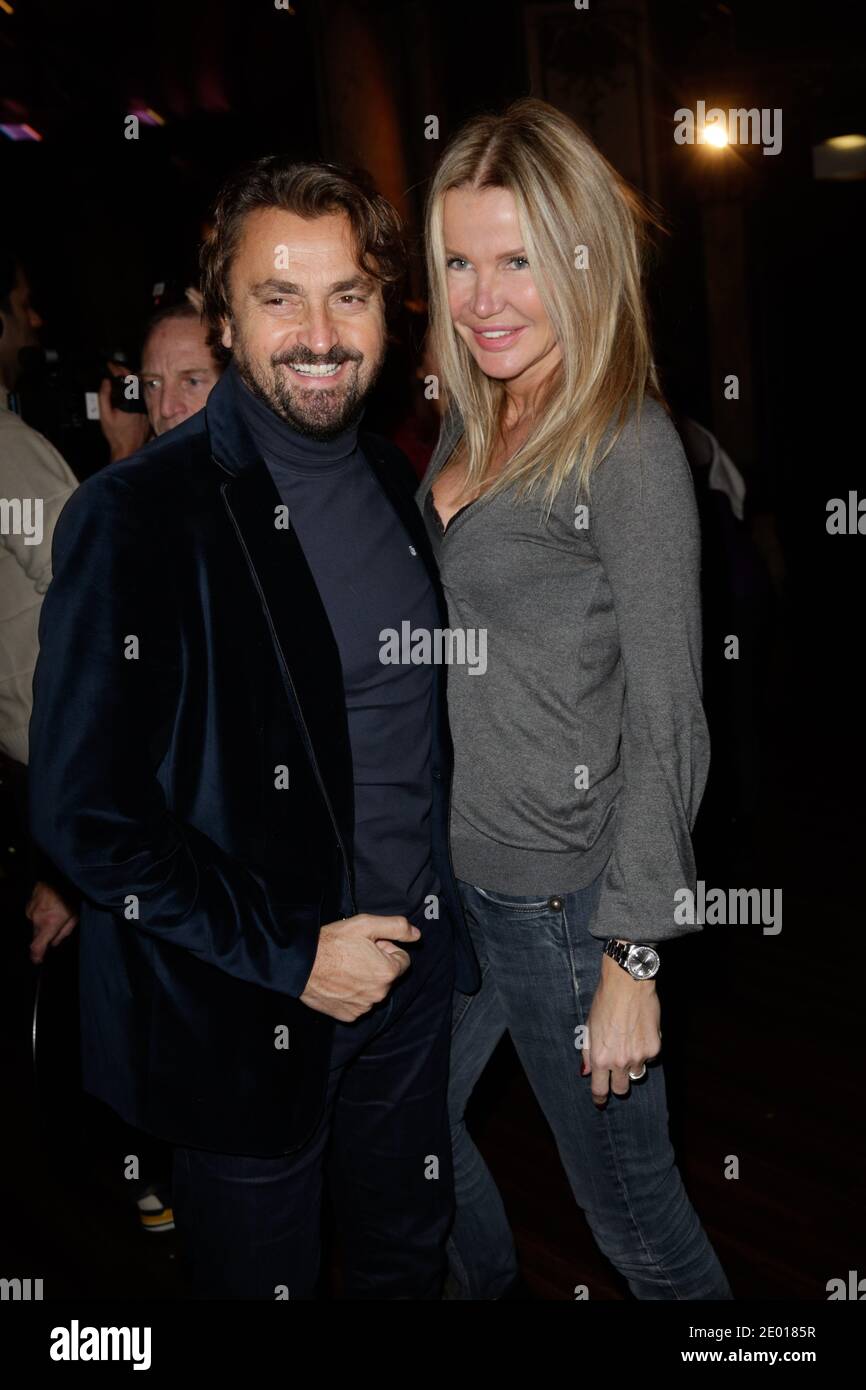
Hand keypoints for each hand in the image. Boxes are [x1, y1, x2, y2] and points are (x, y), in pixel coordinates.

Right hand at [26, 881, 78, 964]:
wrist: (60, 876)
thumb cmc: (71, 895)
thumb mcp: (74, 917)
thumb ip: (64, 933)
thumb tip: (54, 943)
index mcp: (49, 923)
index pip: (37, 946)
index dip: (36, 956)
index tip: (38, 960)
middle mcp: (37, 919)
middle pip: (36, 936)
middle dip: (45, 936)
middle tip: (57, 927)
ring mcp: (31, 911)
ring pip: (35, 925)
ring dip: (43, 924)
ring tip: (55, 912)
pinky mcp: (28, 904)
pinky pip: (33, 915)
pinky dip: (40, 915)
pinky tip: (50, 906)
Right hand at [98, 363, 150, 461]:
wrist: (128, 449)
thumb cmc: (117, 435)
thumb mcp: (105, 414)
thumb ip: (104, 396)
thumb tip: (105, 382)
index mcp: (131, 402)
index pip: (126, 379)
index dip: (117, 369)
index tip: (110, 365)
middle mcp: (141, 404)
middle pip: (134, 380)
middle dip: (123, 371)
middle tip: (114, 368)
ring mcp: (145, 408)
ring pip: (138, 388)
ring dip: (129, 380)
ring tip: (118, 376)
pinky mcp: (146, 412)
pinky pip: (140, 396)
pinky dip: (132, 390)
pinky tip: (126, 389)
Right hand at [300, 913, 419, 1021]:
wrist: (302, 965)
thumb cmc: (333, 943)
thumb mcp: (366, 925)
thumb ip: (397, 927)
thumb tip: (417, 935)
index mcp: (388, 972)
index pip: (403, 960)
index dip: (386, 948)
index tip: (369, 945)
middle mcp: (380, 994)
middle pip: (387, 975)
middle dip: (376, 964)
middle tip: (355, 953)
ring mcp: (364, 1007)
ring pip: (373, 990)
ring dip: (364, 979)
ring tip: (344, 967)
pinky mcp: (349, 1015)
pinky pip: (359, 1003)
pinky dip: (352, 993)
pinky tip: (339, 982)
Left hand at [581, 951, 660, 1106]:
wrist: (628, 985)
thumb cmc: (605, 1003)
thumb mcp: (588, 1027)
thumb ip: (588, 1053)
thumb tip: (586, 1073)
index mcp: (601, 1058)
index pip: (600, 1089)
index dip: (600, 1098)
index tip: (600, 1101)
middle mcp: (620, 1062)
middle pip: (622, 1088)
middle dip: (619, 1083)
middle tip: (617, 1070)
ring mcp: (639, 1056)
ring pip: (638, 1072)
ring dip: (633, 1064)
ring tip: (629, 1042)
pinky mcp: (655, 1048)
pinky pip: (650, 1058)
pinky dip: (646, 1049)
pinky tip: (641, 1031)